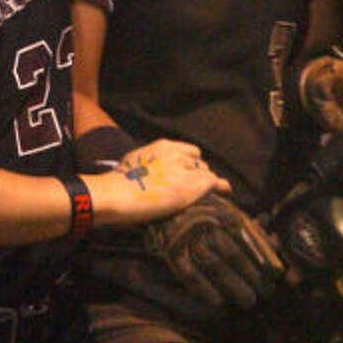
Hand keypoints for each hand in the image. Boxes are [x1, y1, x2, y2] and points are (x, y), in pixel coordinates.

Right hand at [105, 139, 226, 222]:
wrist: (115, 194)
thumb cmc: (117, 183)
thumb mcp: (135, 161)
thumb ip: (150, 162)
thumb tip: (151, 172)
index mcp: (163, 146)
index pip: (189, 152)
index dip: (191, 164)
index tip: (189, 174)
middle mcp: (178, 155)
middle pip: (199, 164)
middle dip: (198, 174)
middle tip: (194, 189)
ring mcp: (185, 170)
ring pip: (207, 174)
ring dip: (205, 185)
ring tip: (206, 196)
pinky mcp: (191, 187)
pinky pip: (213, 183)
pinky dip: (221, 188)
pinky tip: (227, 193)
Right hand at [146, 191, 282, 312]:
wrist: (162, 195)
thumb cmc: (202, 205)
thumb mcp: (228, 207)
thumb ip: (248, 225)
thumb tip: (275, 244)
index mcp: (223, 212)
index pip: (249, 239)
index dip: (264, 259)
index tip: (277, 275)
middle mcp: (208, 225)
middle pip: (234, 255)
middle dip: (253, 277)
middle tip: (266, 294)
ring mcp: (189, 237)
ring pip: (215, 265)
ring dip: (234, 286)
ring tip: (249, 301)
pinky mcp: (172, 249)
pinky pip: (189, 273)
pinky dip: (203, 289)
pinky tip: (217, 303)